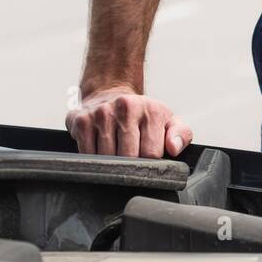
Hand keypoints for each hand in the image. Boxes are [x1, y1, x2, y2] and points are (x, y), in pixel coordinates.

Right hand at [66, 84, 191, 158]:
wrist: (111, 94)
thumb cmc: (142, 115)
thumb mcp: (168, 121)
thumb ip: (181, 134)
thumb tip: (173, 148)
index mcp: (151, 110)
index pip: (151, 153)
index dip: (149, 164)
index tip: (147, 162)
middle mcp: (125, 107)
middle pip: (128, 157)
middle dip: (130, 167)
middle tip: (131, 163)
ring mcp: (101, 113)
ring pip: (106, 158)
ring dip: (111, 164)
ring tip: (116, 155)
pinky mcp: (81, 120)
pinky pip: (87, 154)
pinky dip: (93, 160)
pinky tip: (100, 151)